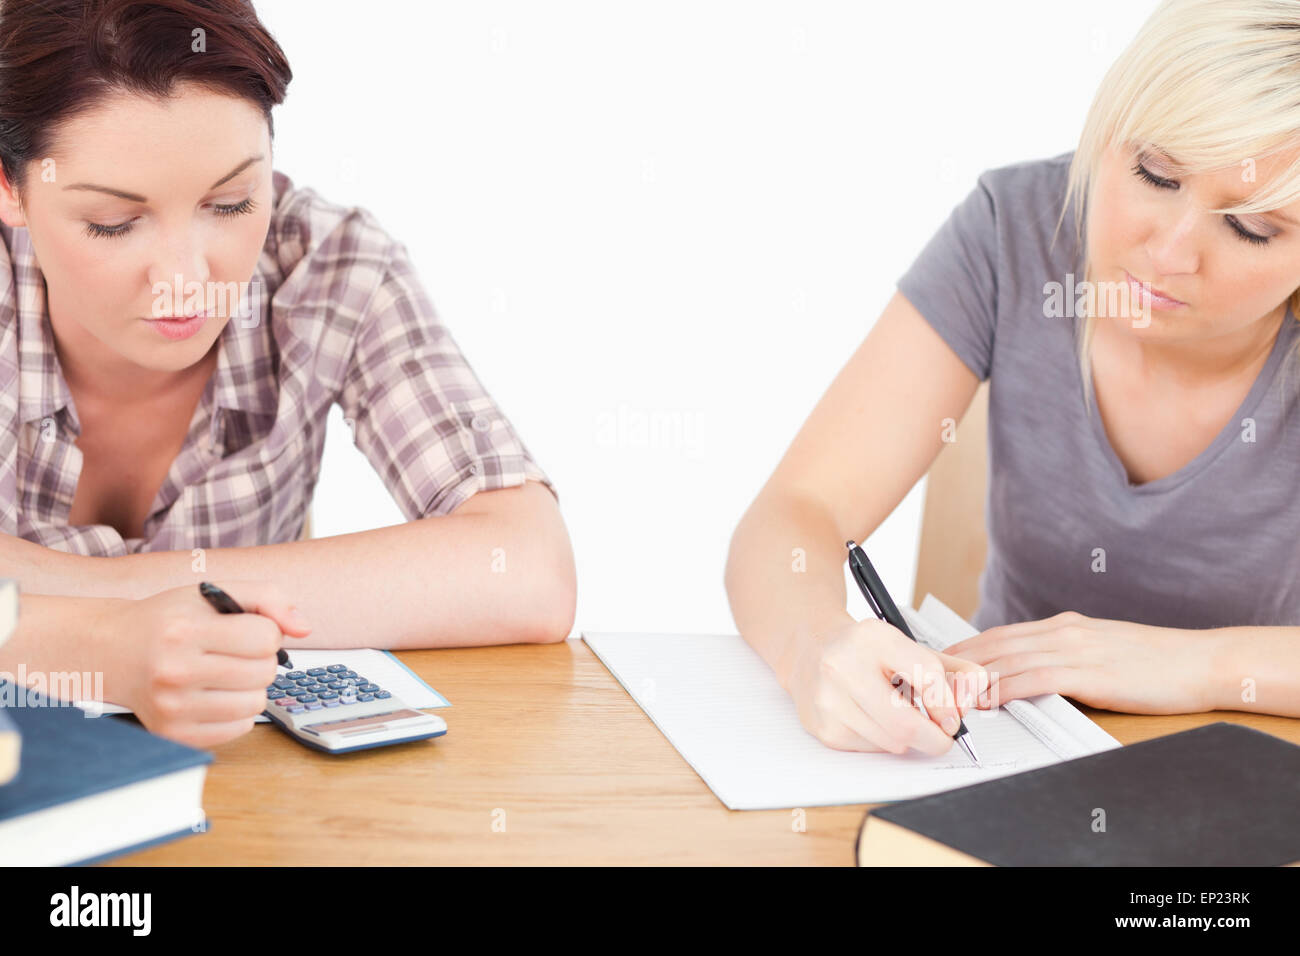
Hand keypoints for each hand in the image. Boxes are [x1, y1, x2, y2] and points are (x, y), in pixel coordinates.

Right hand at [91, 581, 312, 747]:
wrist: (115, 650)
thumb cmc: (170, 619)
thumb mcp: (214, 591)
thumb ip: (268, 598)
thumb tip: (305, 628)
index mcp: (184, 630)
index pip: (265, 638)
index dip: (266, 631)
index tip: (246, 629)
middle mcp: (174, 671)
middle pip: (265, 672)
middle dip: (260, 658)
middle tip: (233, 651)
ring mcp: (172, 708)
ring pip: (256, 703)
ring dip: (251, 686)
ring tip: (225, 672)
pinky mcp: (174, 734)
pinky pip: (239, 728)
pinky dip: (237, 711)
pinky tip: (214, 694)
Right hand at [786, 617, 989, 754]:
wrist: (811, 649)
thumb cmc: (866, 651)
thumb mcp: (910, 649)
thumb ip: (953, 669)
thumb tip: (975, 694)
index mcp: (874, 637)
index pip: (927, 676)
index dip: (947, 705)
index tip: (952, 718)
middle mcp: (844, 665)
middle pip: (905, 724)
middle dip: (933, 738)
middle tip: (941, 737)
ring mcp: (828, 698)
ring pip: (890, 742)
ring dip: (906, 739)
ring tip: (896, 714)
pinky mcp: (822, 726)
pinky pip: (870, 749)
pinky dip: (882, 741)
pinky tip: (872, 718)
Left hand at [945, 610, 1215, 713]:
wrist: (1199, 661)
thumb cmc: (1155, 662)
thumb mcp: (1100, 650)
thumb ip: (1066, 657)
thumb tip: (1035, 673)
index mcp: (1063, 626)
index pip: (999, 635)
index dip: (963, 649)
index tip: (936, 661)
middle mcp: (1062, 632)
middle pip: (992, 645)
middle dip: (953, 662)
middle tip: (922, 678)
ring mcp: (1073, 649)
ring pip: (1006, 660)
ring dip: (970, 678)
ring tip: (941, 692)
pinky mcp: (1087, 672)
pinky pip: (1033, 679)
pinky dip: (1003, 689)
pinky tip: (985, 700)